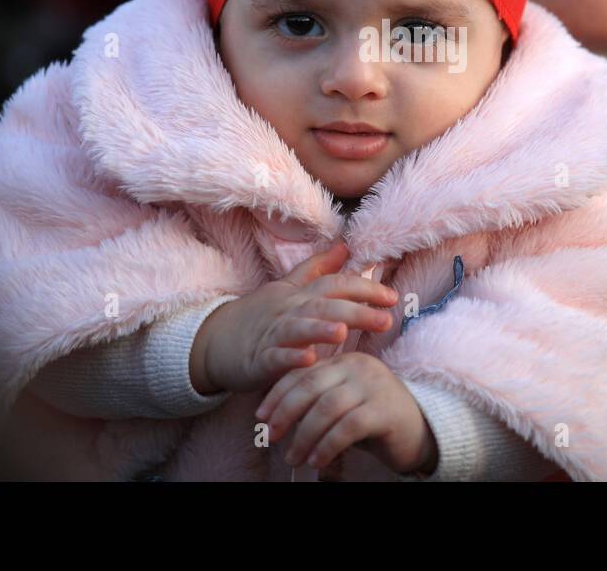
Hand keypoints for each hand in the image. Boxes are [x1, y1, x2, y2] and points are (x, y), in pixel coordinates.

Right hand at [192, 241, 396, 394]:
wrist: (213, 340)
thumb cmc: (258, 315)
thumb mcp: (287, 287)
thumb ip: (316, 268)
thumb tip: (345, 246)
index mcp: (299, 295)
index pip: (335, 285)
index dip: (364, 289)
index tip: (393, 298)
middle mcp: (289, 310)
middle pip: (324, 305)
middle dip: (356, 311)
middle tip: (386, 319)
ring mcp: (272, 333)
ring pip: (299, 328)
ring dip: (320, 329)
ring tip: (343, 332)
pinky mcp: (258, 359)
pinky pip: (274, 358)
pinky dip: (291, 359)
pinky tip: (308, 361)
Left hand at [255, 351, 437, 475]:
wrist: (422, 431)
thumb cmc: (374, 420)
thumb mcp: (342, 405)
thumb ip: (316, 402)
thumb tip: (274, 417)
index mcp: (345, 360)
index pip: (303, 371)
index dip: (278, 394)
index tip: (261, 417)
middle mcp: (359, 366)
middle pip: (311, 386)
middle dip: (285, 413)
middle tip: (272, 437)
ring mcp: (373, 386)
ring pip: (326, 408)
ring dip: (304, 436)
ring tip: (294, 457)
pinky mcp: (384, 410)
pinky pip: (346, 428)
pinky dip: (326, 446)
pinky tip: (317, 461)